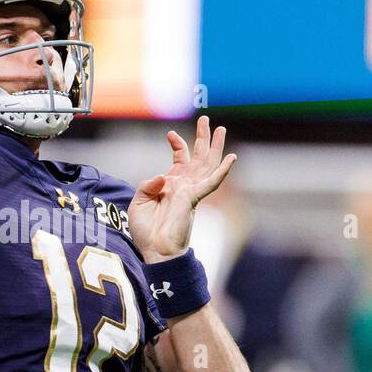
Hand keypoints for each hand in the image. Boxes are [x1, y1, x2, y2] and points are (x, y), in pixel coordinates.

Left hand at [128, 115, 235, 263]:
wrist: (155, 251)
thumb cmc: (147, 231)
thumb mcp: (139, 202)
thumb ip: (148, 185)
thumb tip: (164, 175)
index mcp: (172, 185)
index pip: (179, 159)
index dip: (177, 144)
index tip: (171, 133)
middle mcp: (184, 186)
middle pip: (198, 157)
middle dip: (202, 138)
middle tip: (206, 120)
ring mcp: (191, 192)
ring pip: (207, 165)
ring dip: (215, 147)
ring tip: (221, 129)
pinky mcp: (194, 199)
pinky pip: (211, 182)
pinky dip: (222, 170)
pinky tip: (232, 158)